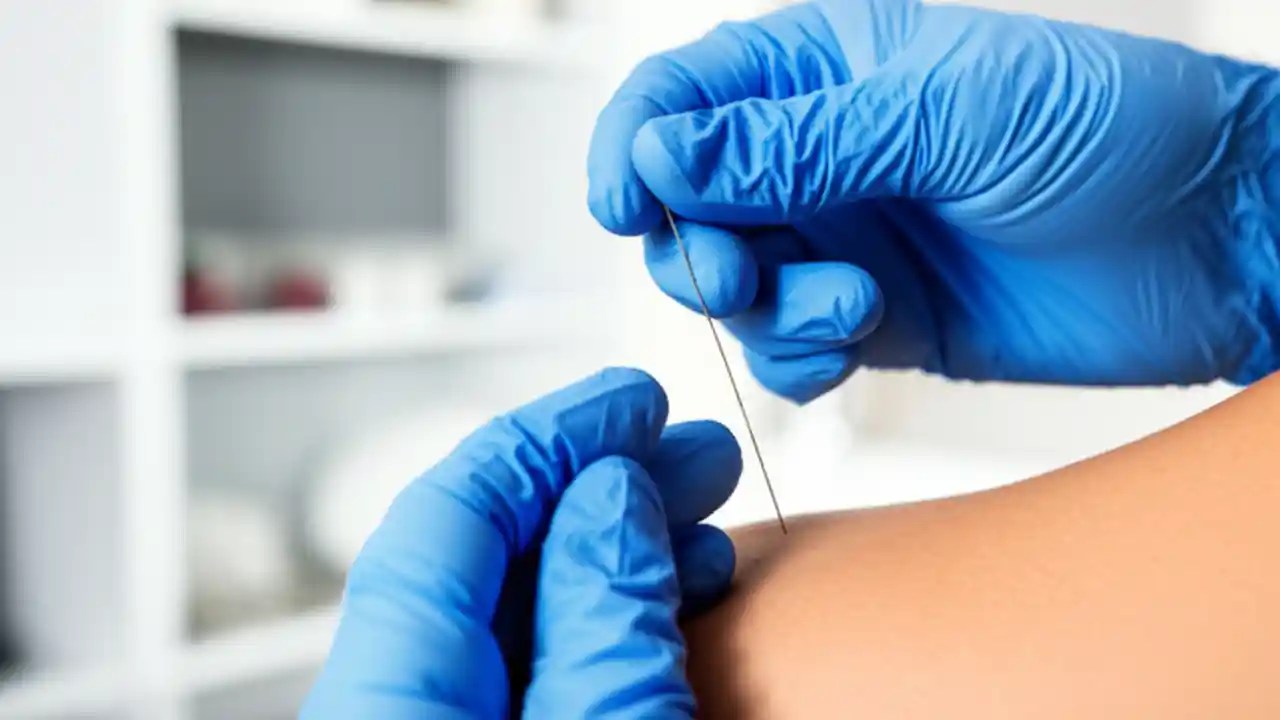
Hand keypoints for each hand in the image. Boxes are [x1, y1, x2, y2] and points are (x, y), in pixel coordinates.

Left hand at [301, 368, 740, 717]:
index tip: (633, 401)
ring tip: (705, 527)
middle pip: (484, 556)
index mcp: (388, 694)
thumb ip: (602, 618)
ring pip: (515, 612)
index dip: (548, 438)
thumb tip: (613, 494)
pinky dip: (601, 626)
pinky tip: (672, 606)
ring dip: (614, 554)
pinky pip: (531, 669)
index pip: (450, 512)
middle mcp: (389, 702)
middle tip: (696, 456)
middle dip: (599, 487)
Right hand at [589, 0, 1279, 402]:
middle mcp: (819, 152)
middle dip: (695, 247)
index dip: (634, 145)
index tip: (624, 204)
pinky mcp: (867, 315)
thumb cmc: (1111, 133)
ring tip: (846, 305)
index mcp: (826, 66)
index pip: (683, 92)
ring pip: (730, 284)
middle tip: (737, 275)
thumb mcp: (946, 116)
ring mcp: (840, 236)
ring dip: (763, 309)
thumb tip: (665, 153)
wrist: (1212, 245)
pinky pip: (785, 346)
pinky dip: (797, 357)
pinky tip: (852, 340)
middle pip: (686, 202)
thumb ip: (795, 144)